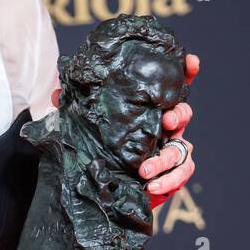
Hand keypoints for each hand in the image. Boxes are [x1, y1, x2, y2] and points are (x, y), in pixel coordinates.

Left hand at [50, 51, 199, 209]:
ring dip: (166, 158)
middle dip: (179, 114)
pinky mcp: (173, 173)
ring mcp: (171, 150)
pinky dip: (169, 181)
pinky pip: (182, 173)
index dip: (186, 72)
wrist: (110, 188)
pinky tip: (152, 187)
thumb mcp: (87, 128)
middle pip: (184, 113)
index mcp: (149, 111)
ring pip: (183, 148)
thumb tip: (56, 95)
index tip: (192, 61)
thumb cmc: (103, 150)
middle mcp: (165, 128)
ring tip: (145, 170)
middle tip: (167, 119)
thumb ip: (75, 112)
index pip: (172, 88)